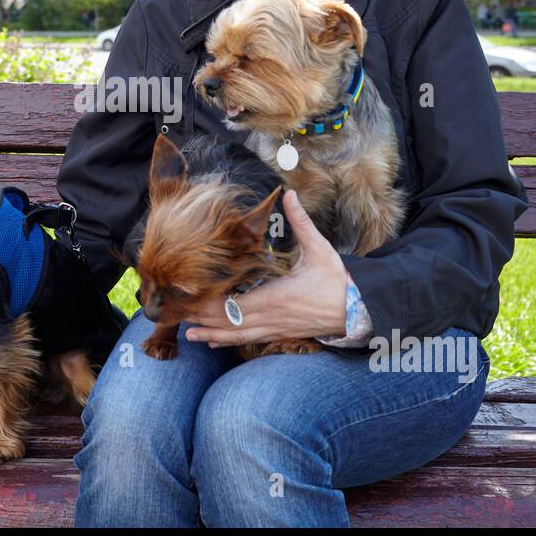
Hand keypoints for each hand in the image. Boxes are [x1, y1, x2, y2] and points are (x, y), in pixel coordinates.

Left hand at [183, 189, 350, 347]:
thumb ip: (301, 222)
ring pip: (238, 336)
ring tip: (188, 333)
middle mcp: (272, 316)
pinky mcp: (281, 333)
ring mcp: (276, 328)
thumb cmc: (339, 280)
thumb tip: (289, 194)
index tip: (190, 299)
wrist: (359, 309)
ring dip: (212, 334)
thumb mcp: (320, 248)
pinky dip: (229, 341)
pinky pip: (250, 339)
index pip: (236, 305)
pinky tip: (213, 341)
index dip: (211, 305)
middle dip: (203, 319)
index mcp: (277, 296)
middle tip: (177, 315)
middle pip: (230, 323)